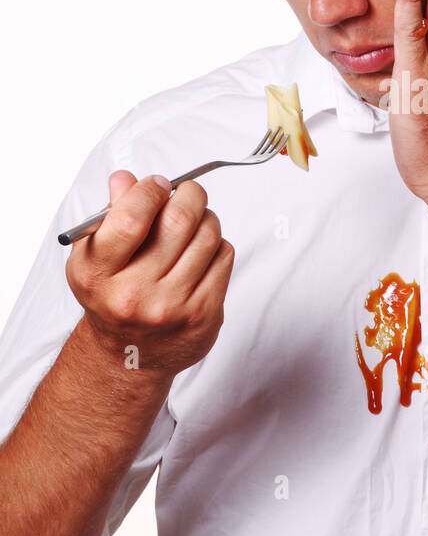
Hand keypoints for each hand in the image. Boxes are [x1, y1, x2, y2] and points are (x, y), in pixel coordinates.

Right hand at [65, 171, 234, 377]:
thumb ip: (109, 215)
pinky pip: (224, 256)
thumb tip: (126, 178)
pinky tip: (201, 252)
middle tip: (188, 192)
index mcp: (97, 275)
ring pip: (208, 235)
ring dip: (206, 218)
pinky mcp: (203, 315)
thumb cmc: (111, 295)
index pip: (131, 217)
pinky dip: (217, 244)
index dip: (150, 190)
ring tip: (194, 222)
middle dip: (189, 194)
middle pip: (179, 220)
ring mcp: (171, 307)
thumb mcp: (94, 257)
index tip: (158, 184)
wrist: (128, 356)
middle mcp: (132, 295)